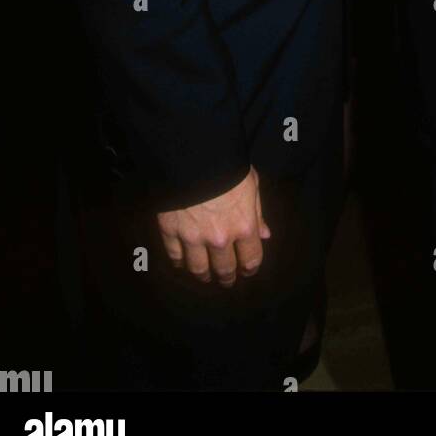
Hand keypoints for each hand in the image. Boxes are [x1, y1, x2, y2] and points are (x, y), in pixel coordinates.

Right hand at [157, 166, 271, 287]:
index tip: (247, 270)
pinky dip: (179, 263)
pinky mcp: (170, 232)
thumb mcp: (252, 184)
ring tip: (206, 276)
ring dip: (204, 275)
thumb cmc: (228, 166)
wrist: (193, 155)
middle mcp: (220, 239)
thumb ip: (258, 213)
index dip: (250, 269)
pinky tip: (183, 262)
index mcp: (244, 227)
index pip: (251, 259)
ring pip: (198, 269)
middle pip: (224, 269)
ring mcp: (193, 238)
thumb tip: (264, 235)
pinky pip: (175, 257)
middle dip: (227, 277)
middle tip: (227, 279)